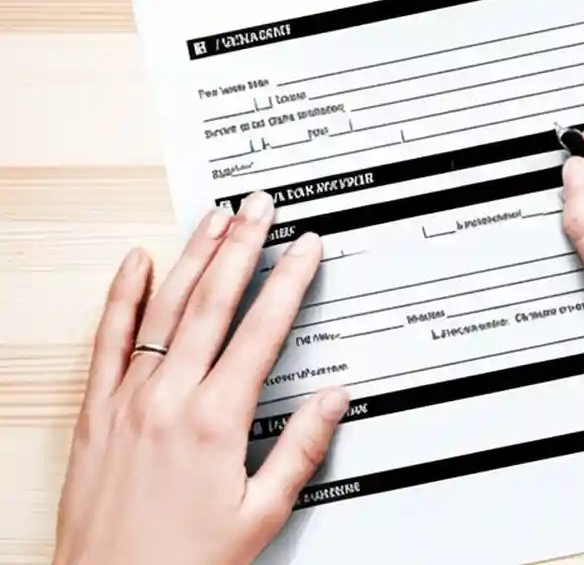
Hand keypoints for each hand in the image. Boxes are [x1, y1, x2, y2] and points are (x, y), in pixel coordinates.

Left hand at [55, 193, 347, 564]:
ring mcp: (127, 400)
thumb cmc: (182, 562)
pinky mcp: (95, 411)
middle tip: (259, 208)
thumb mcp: (260, 514)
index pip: (261, 331)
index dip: (288, 282)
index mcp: (215, 422)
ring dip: (192, 258)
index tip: (304, 249)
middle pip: (212, 303)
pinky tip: (137, 263)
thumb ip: (300, 449)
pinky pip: (108, 339)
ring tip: (214, 219)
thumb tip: (333, 401)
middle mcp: (169, 400)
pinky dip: (123, 297)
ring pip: (164, 309)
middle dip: (241, 247)